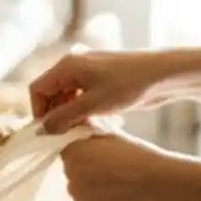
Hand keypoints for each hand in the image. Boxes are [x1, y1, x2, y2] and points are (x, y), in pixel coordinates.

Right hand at [30, 50, 176, 133]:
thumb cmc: (127, 86)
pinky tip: (94, 122)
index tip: (48, 132)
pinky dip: (81, 109)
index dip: (39, 112)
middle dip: (55, 114)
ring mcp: (86, 71)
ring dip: (69, 114)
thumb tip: (42, 130)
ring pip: (66, 96)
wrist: (163, 74)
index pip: (38, 89)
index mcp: (66, 66)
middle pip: (50, 92)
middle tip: (65, 135)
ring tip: (81, 130)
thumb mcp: (93, 105)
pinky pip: (80, 95)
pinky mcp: (99, 78)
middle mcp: (72, 65)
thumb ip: (64, 117)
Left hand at [61, 134, 173, 200]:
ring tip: (116, 187)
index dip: (85, 156)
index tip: (100, 160)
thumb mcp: (111, 137)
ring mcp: (76, 193)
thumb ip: (91, 137)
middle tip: (111, 175)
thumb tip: (81, 130)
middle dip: (86, 173)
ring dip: (90, 189)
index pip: (70, 153)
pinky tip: (115, 199)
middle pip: (73, 172)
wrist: (157, 184)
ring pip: (79, 190)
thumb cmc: (139, 157)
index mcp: (74, 150)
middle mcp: (70, 172)